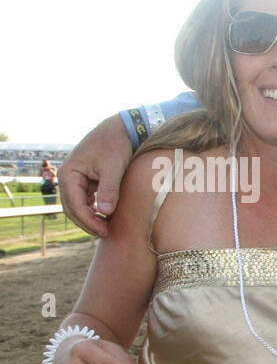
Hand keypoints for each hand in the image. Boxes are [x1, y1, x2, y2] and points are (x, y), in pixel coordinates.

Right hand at [58, 115, 134, 236]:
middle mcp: (68, 177)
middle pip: (72, 208)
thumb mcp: (114, 168)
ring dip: (89, 217)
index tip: (104, 232)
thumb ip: (109, 190)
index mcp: (69, 174)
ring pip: (78, 205)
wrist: (121, 129)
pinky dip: (93, 209)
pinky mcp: (85, 179)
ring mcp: (75, 178)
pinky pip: (86, 199)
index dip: (88, 221)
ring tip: (106, 228)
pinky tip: (107, 217)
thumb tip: (105, 213)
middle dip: (87, 223)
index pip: (74, 205)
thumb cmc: (116, 145)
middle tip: (105, 234)